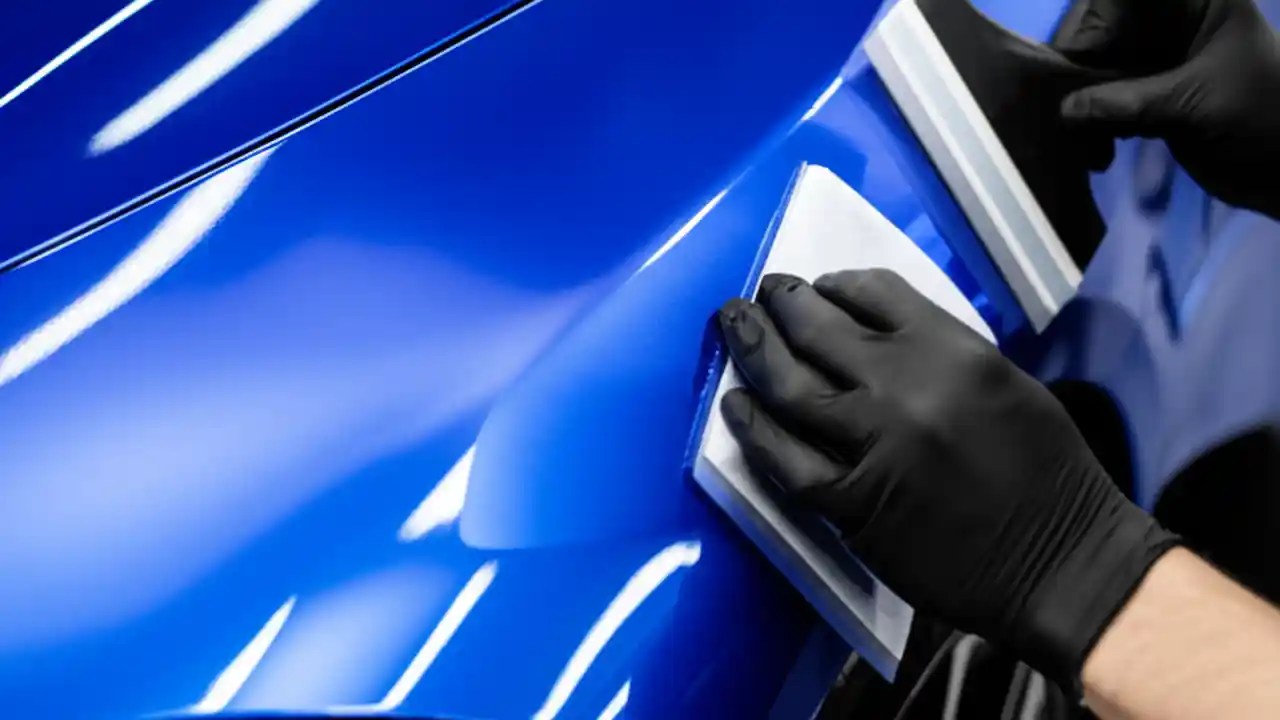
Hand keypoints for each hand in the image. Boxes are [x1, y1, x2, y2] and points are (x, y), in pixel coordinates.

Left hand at [717, 270, 1177, 687]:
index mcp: (955, 350)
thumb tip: (871, 333)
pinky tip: (735, 408)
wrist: (1063, 562)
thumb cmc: (1048, 474)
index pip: (874, 292)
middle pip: (819, 330)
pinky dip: (756, 431)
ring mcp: (876, 444)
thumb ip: (940, 351)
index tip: (814, 288)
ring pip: (791, 387)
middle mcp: (909, 387)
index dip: (833, 285)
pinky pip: (788, 461)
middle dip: (780, 304)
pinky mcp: (855, 502)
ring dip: (753, 351)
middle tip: (758, 296)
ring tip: (734, 328)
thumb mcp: (1005, 384)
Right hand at [1053, 0, 1279, 219]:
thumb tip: (1064, 111)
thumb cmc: (1260, 118)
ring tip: (1082, 140)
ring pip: (1100, 69)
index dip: (1093, 22)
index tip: (1075, 64)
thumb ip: (1127, 102)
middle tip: (1066, 108)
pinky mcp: (1152, 98)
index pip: (1123, 0)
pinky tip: (1095, 150)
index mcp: (1197, 4)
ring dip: (1082, 103)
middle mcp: (1173, 25)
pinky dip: (1095, 124)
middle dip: (1080, 68)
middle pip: (1105, 31)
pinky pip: (1108, 101)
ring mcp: (1161, 63)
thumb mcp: (1194, 104)